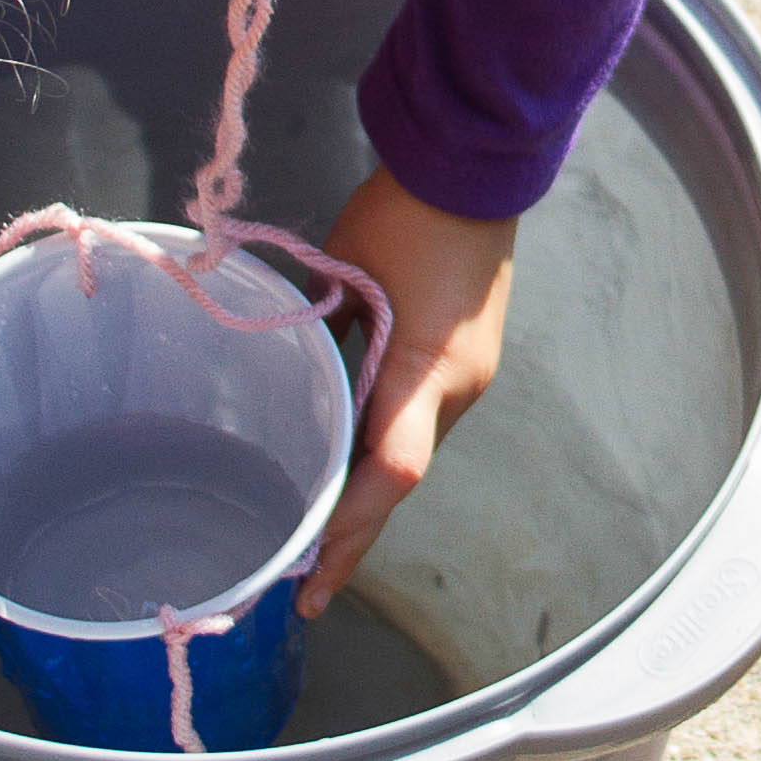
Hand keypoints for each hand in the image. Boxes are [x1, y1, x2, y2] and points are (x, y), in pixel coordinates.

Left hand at [303, 164, 518, 609]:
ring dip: (367, 498)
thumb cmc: (405, 211)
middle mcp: (457, 389)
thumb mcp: (346, 270)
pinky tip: (348, 472)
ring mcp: (468, 377)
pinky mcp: (466, 361)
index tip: (311, 582)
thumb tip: (285, 363)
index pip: (389, 476)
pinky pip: (420, 423)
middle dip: (352, 536)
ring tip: (317, 542)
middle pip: (398, 481)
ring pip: (409, 455)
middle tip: (306, 591)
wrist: (475, 168)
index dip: (348, 534)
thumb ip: (317, 327)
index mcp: (427, 372)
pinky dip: (382, 456)